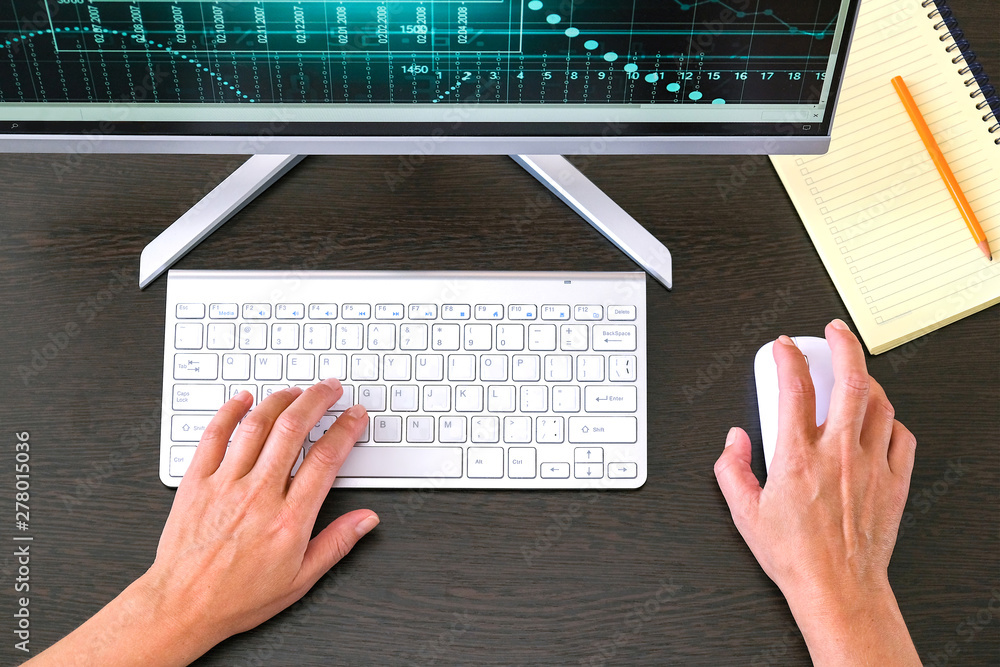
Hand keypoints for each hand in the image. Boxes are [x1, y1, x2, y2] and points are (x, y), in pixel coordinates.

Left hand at [143, 380, 377, 656]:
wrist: (182, 606)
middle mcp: (259, 495)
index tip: (355, 415)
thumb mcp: (300, 580)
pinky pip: (214, 436)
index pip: (326, 459)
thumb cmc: (237, 597)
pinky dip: (230, 412)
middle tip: (330, 388)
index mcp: (289, 518)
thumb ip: (337, 544)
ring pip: (257, 425)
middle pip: (293, 429)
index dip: (346, 429)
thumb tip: (367, 520)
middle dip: (317, 400)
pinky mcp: (196, 482)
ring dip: (280, 400)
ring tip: (296, 391)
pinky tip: (243, 400)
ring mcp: (225, 484)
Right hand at [714, 319, 919, 665]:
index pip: (794, 388)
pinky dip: (891, 420)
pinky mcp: (894, 482)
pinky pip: (901, 436)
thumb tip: (734, 440)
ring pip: (880, 404)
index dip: (787, 357)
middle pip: (850, 381)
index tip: (784, 346)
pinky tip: (879, 420)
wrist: (838, 589)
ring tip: (855, 372)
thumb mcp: (745, 514)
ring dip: (867, 380)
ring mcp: (870, 466)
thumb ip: (732, 469)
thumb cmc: (796, 556)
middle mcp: (837, 455)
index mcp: (797, 458)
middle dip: (843, 345)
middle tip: (835, 330)